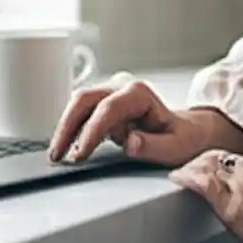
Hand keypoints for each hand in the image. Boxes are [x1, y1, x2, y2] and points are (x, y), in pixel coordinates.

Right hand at [49, 74, 210, 165]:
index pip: (108, 109)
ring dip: (65, 128)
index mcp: (139, 93)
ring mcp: (111, 93)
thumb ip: (154, 145)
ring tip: (57, 154)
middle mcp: (122, 87)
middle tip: (57, 155)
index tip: (79, 154)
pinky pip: (81, 112)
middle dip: (67, 126)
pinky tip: (65, 147)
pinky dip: (71, 129)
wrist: (186, 130)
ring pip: (79, 103)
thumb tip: (130, 142)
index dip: (91, 131)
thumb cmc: (181, 138)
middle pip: (85, 98)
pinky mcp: (104, 104)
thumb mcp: (175, 147)